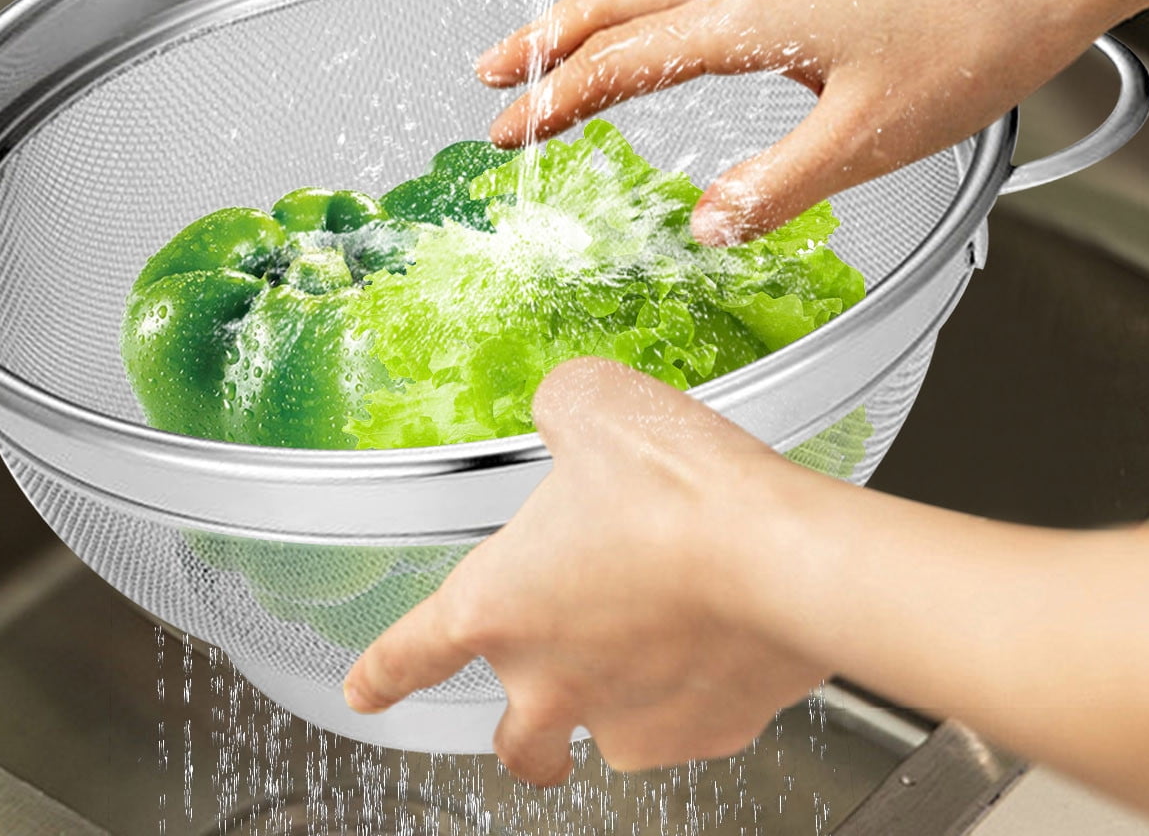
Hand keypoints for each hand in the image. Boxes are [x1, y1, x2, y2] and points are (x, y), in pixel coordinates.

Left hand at [342, 359, 823, 784]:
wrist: (785, 558)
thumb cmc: (679, 487)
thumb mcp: (589, 405)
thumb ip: (560, 413)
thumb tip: (567, 413)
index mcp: (498, 606)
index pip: (411, 652)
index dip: (380, 674)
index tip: (362, 694)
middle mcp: (553, 681)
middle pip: (515, 743)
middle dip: (521, 736)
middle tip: (535, 717)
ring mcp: (631, 720)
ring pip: (607, 737)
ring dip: (616, 702)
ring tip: (654, 636)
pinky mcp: (708, 735)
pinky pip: (689, 721)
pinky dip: (695, 688)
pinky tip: (716, 627)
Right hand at [475, 0, 1148, 243]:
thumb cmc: (976, 29)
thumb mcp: (873, 135)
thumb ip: (776, 185)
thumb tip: (705, 226)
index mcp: (746, 15)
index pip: (616, 60)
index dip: (551, 100)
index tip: (506, 133)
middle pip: (609, 0)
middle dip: (539, 39)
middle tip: (489, 73)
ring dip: (586, 16)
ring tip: (548, 48)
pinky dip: (643, 7)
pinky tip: (664, 33)